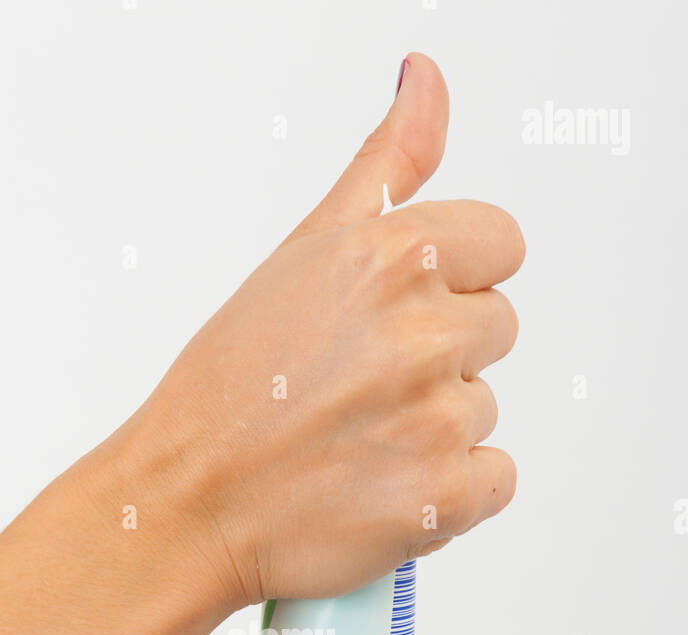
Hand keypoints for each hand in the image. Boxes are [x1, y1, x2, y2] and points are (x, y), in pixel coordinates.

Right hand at [131, 52, 523, 609]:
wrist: (188, 503)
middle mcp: (424, 333)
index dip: (451, 280)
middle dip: (439, 355)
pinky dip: (450, 492)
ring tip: (357, 442)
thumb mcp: (302, 253)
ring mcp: (438, 421)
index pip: (500, 244)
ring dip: (435, 428)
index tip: (395, 315)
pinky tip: (386, 485)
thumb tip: (426, 78)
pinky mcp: (444, 499)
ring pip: (484, 409)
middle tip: (358, 387)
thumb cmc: (230, 386)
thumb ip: (386, 166)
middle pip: (494, 328)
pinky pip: (493, 480)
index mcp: (394, 257)